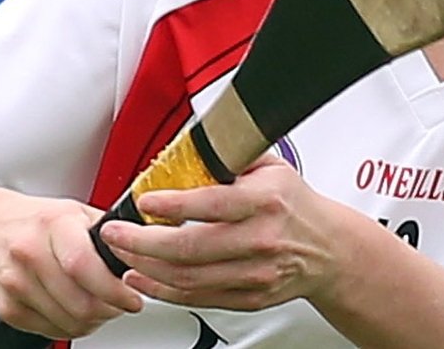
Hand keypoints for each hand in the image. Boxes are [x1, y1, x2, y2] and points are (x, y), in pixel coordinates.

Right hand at [0, 194, 144, 338]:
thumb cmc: (36, 221)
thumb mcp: (75, 212)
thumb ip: (109, 232)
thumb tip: (147, 250)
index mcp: (53, 223)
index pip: (83, 264)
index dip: (114, 289)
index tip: (133, 297)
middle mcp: (29, 252)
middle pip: (79, 301)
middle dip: (111, 309)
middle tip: (123, 303)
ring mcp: (15, 282)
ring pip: (68, 321)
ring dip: (95, 321)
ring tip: (102, 305)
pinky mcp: (7, 308)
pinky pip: (51, 331)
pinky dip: (72, 327)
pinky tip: (77, 310)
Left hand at [98, 155, 343, 310]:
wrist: (328, 249)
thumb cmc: (295, 205)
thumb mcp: (272, 167)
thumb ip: (231, 156)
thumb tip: (188, 144)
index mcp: (265, 200)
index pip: (212, 204)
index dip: (172, 205)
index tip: (143, 201)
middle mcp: (260, 239)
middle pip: (190, 248)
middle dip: (142, 242)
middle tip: (115, 233)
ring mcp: (254, 273)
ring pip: (188, 278)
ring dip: (147, 268)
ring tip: (123, 254)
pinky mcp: (249, 298)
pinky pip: (198, 299)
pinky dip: (164, 291)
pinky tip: (144, 278)